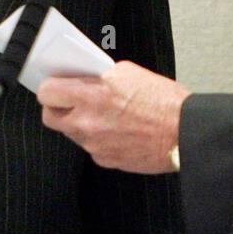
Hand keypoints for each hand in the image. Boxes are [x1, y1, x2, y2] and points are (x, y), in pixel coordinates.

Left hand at [37, 61, 190, 173]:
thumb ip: (100, 76)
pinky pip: (90, 147)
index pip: (47, 92)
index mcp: (92, 95)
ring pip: (70, 133)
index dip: (50, 87)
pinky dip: (97, 138)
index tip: (56, 84)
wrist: (185, 133)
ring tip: (99, 113)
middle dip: (57, 107)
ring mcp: (94, 145)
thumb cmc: (164, 101)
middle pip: (50, 117)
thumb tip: (86, 77)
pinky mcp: (105, 160)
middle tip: (69, 99)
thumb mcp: (129, 73)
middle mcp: (87, 122)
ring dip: (78, 122)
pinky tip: (115, 129)